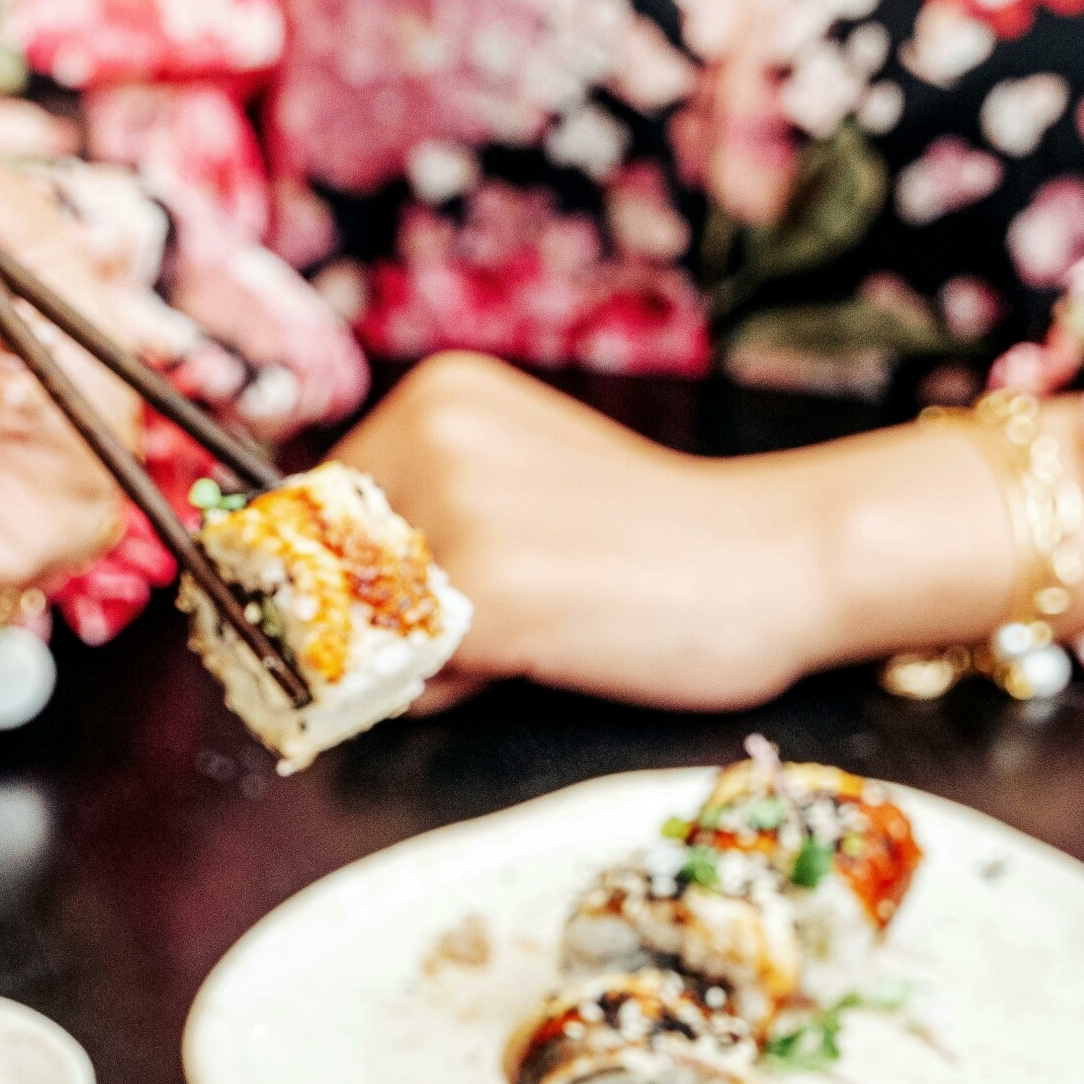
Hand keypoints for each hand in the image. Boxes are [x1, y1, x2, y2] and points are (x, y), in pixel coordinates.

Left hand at [334, 354, 866, 711]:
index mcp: (439, 394)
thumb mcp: (521, 481)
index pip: (317, 511)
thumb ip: (426, 509)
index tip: (417, 602)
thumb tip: (307, 596)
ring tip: (523, 633)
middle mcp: (432, 432)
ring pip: (359, 627)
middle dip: (381, 620)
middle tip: (497, 618)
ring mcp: (453, 509)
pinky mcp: (480, 592)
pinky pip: (404, 674)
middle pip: (326, 572)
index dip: (354, 577)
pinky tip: (532, 656)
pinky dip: (449, 690)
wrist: (775, 560)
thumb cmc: (655, 541)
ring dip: (417, 659)